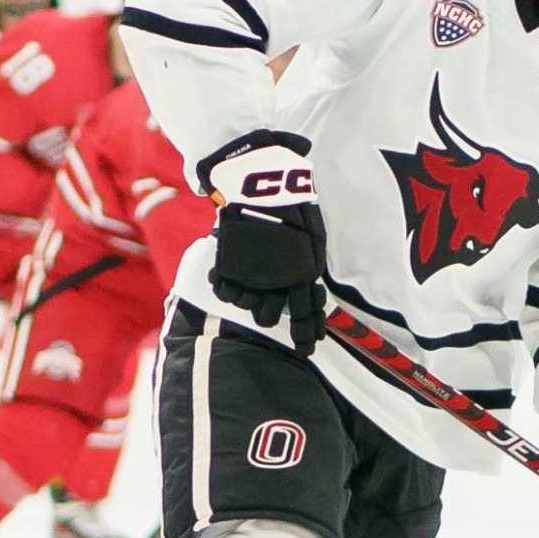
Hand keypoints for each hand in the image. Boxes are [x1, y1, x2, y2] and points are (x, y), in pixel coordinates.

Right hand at [208, 201, 326, 354]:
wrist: (268, 188)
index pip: (306, 316)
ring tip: (247, 278)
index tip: (307, 349)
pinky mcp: (232, 266)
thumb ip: (307, 267)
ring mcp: (254, 275)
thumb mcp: (313, 241)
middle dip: (266, 313)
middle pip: (266, 319)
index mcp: (304, 276)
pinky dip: (226, 286)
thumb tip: (309, 291)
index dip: (306, 336)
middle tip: (265, 301)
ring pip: (245, 307)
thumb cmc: (295, 211)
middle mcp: (279, 282)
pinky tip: (229, 275)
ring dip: (247, 297)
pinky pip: (225, 293)